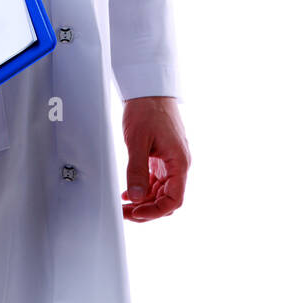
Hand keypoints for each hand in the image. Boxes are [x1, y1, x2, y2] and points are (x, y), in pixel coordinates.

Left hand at [121, 95, 190, 221]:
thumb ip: (136, 170)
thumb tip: (135, 196)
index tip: (136, 213)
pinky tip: (129, 192)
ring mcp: (170, 161)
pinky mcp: (162, 156)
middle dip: (147, 209)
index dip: (155, 211)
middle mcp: (178, 164)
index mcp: (179, 162)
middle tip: (125, 212)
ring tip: (124, 204)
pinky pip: (155, 180)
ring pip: (161, 191)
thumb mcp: (137, 141)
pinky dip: (143, 188)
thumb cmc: (147, 109)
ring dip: (144, 200)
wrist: (148, 89)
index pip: (174, 200)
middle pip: (167, 199)